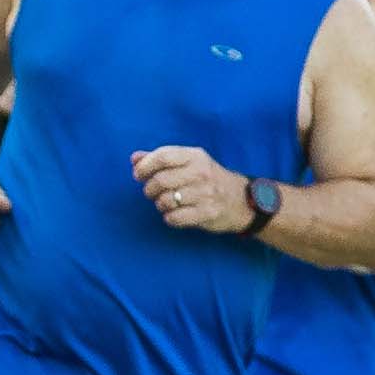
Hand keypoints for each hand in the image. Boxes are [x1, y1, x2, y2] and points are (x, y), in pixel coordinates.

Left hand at [132, 142, 261, 235]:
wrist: (240, 200)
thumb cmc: (207, 179)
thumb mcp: (189, 162)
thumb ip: (161, 158)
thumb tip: (134, 158)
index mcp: (195, 156)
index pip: (162, 156)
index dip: (145, 166)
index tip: (138, 175)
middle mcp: (201, 173)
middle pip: (161, 180)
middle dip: (149, 189)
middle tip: (151, 193)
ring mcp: (206, 194)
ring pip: (165, 200)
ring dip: (159, 204)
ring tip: (165, 203)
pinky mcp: (207, 213)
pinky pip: (175, 218)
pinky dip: (169, 218)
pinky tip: (174, 214)